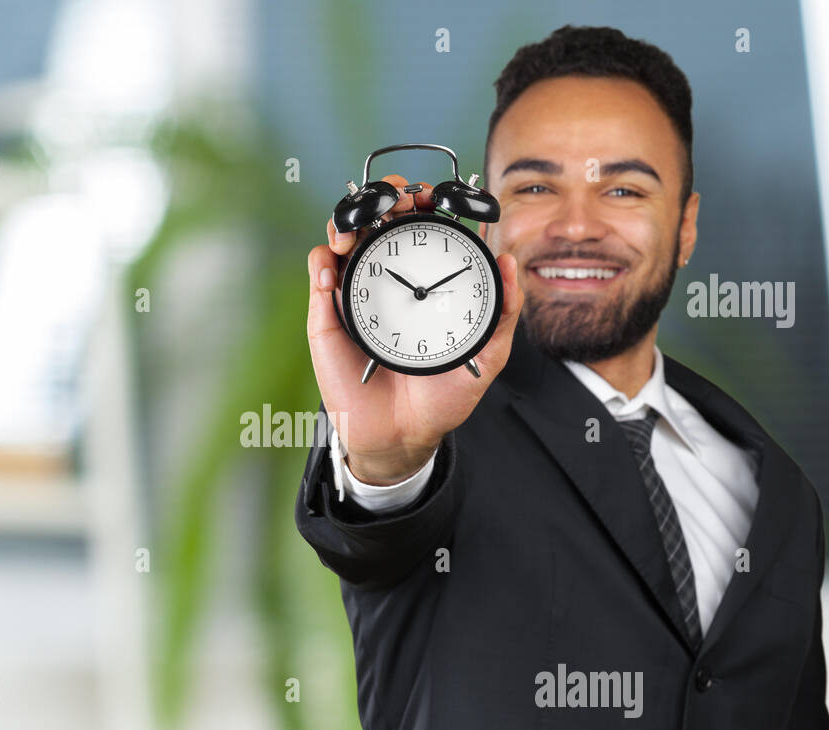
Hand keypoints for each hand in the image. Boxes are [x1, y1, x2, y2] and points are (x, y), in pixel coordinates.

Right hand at [307, 174, 523, 485]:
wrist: (403, 435)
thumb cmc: (442, 396)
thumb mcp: (487, 353)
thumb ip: (504, 310)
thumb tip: (510, 260)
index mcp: (426, 279)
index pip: (421, 225)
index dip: (424, 200)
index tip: (434, 198)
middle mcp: (389, 277)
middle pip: (379, 216)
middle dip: (386, 195)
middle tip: (398, 202)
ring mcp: (356, 291)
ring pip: (343, 232)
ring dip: (347, 217)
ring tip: (357, 230)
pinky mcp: (327, 312)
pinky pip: (319, 270)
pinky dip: (323, 258)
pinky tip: (337, 268)